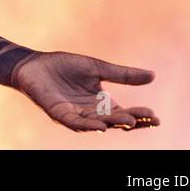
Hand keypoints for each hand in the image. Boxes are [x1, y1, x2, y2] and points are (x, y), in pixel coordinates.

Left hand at [12, 51, 160, 131]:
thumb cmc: (64, 66)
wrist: (34, 64)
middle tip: (149, 118)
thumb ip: (122, 75)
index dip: (140, 117)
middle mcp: (92, 113)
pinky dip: (88, 126)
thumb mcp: (97, 68)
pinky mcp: (60, 114)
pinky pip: (76, 123)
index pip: (125, 114)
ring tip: (130, 120)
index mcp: (102, 103)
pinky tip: (100, 126)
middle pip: (116, 122)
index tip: (155, 116)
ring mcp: (76, 115)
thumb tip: (153, 76)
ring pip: (99, 124)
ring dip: (114, 123)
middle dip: (133, 121)